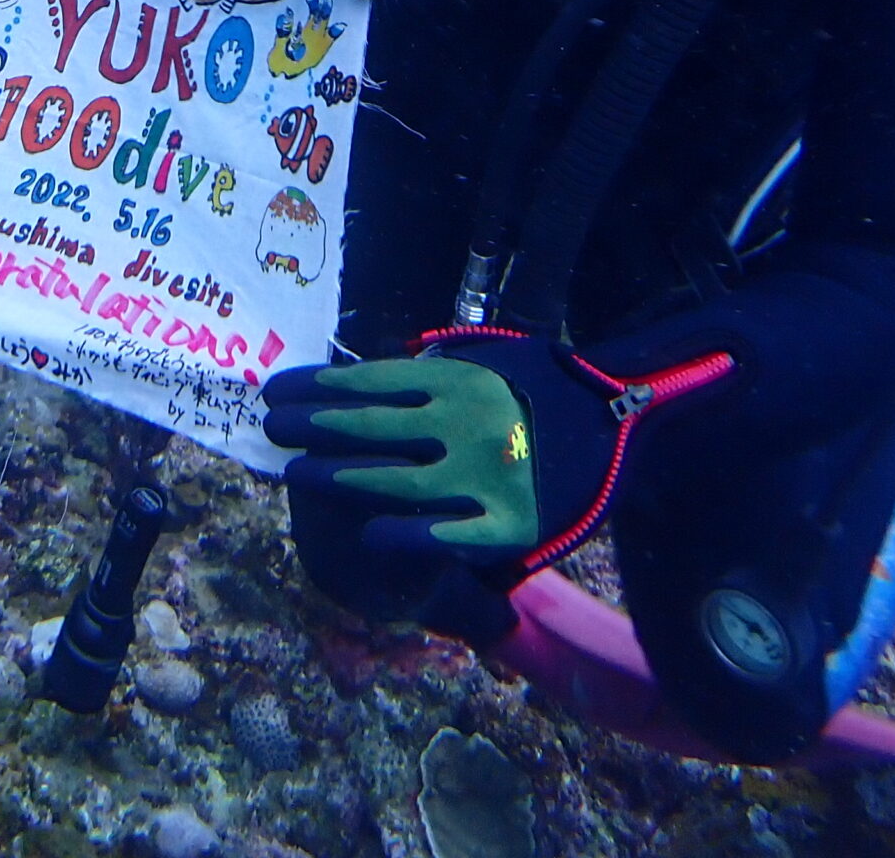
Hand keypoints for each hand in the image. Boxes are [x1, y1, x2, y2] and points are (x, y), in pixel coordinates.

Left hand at [265, 355, 543, 566]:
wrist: (622, 419)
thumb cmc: (542, 387)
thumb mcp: (485, 359)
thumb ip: (429, 370)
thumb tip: (363, 381)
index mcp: (457, 380)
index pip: (367, 383)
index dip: (314, 388)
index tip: (275, 392)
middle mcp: (465, 425)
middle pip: (368, 428)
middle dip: (310, 428)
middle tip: (271, 428)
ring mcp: (485, 477)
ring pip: (394, 483)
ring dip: (336, 478)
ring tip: (296, 472)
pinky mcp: (510, 525)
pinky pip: (445, 536)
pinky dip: (404, 535)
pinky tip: (369, 534)